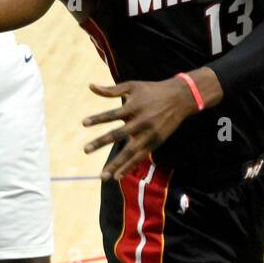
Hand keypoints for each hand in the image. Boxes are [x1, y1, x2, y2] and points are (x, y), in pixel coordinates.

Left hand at [82, 77, 197, 180]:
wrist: (180, 98)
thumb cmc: (152, 91)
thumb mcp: (132, 86)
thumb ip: (111, 90)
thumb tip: (90, 86)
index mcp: (133, 107)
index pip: (111, 114)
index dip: (97, 119)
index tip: (83, 123)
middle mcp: (140, 122)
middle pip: (118, 134)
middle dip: (101, 142)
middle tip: (85, 150)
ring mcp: (148, 134)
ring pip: (129, 152)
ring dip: (116, 164)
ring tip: (102, 175)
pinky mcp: (155, 143)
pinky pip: (140, 157)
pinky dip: (129, 167)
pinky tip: (117, 176)